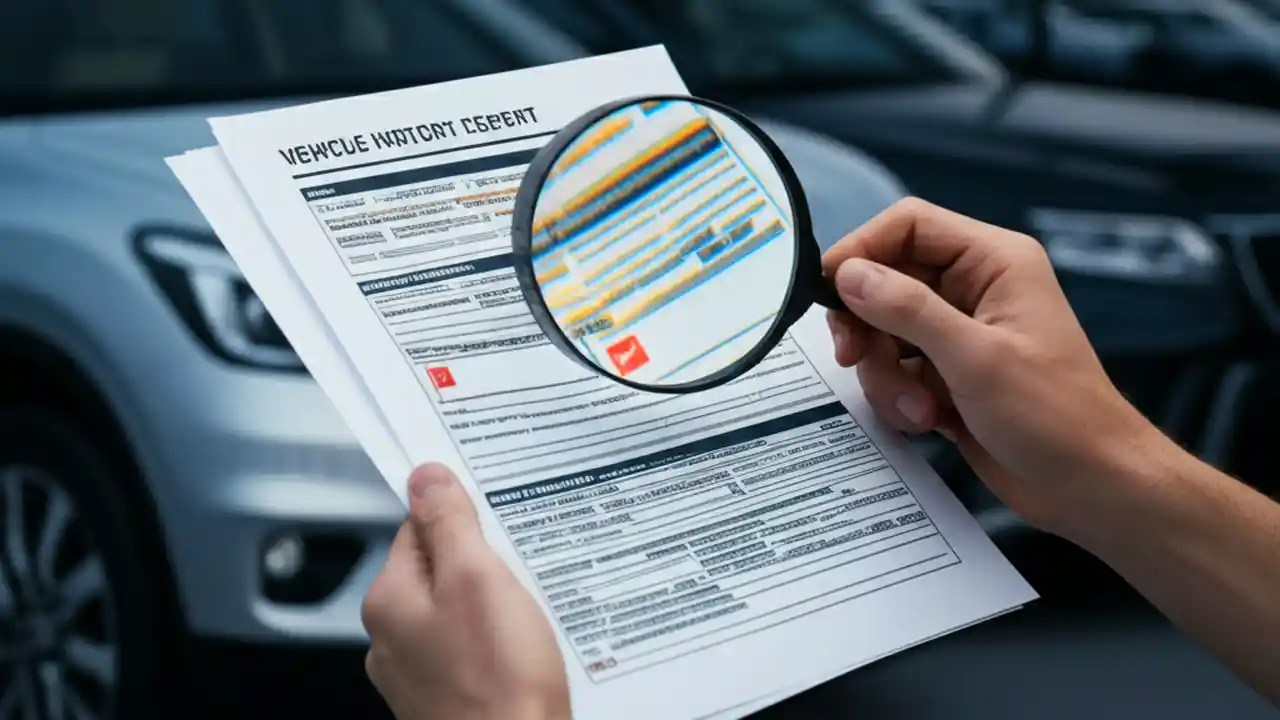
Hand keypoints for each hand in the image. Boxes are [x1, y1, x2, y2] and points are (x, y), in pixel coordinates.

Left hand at [362, 464, 570, 719]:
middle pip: (439, 570)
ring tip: (528, 610)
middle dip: (482, 563)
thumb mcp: (477, 578)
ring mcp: (417, 673)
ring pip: (457, 612)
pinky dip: (494, 642)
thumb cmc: (498, 680)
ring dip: (492, 604)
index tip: (495, 516)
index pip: (416, 528)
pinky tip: (522, 647)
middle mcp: (391, 638)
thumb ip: (449, 522)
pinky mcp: (446, 697)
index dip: (460, 517)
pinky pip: (469, 650)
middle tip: (522, 565)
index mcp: (389, 600)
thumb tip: (425, 476)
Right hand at [823, 198, 1160, 540]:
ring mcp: (957, 333)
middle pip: (885, 280)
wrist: (1090, 486)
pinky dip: (897, 396)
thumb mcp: (975, 358)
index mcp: (994, 262)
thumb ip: (908, 311)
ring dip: (885, 373)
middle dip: (868, 326)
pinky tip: (929, 421)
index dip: (862, 249)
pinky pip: (893, 369)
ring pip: (882, 331)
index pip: (908, 225)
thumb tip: (848, 273)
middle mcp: (973, 288)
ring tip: (920, 408)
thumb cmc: (1056, 416)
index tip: (829, 290)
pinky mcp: (946, 373)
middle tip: (857, 358)